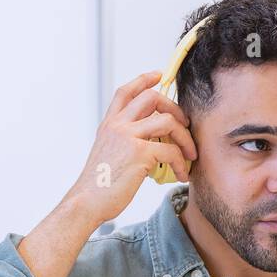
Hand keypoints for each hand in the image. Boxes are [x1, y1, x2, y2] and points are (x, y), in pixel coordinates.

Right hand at [67, 70, 197, 226]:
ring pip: (168, 121)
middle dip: (175, 108)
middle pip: (152, 98)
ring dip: (185, 138)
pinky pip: (171, 151)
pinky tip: (181, 176)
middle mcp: (118, 125)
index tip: (159, 75)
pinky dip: (181, 163)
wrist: (87, 202)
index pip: (126, 91)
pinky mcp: (139, 153)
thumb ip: (124, 142)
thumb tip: (150, 144)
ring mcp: (128, 137)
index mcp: (109, 125)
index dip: (143, 79)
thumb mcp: (108, 155)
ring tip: (190, 155)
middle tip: (185, 125)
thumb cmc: (99, 185)